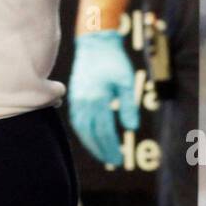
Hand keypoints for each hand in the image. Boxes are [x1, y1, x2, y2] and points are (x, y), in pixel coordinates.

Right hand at [67, 30, 139, 165]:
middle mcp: (84, 101)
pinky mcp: (74, 96)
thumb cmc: (113, 60)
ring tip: (102, 154)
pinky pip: (76, 120)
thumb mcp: (126, 80)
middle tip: (114, 161)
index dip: (111, 146)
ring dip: (91, 144)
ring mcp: (76, 99)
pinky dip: (83, 132)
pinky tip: (91, 138)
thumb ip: (128, 105)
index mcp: (97, 98)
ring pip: (81, 129)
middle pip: (91, 133)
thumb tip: (131, 128)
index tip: (120, 159)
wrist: (94, 43)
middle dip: (102, 150)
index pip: (104, 130)